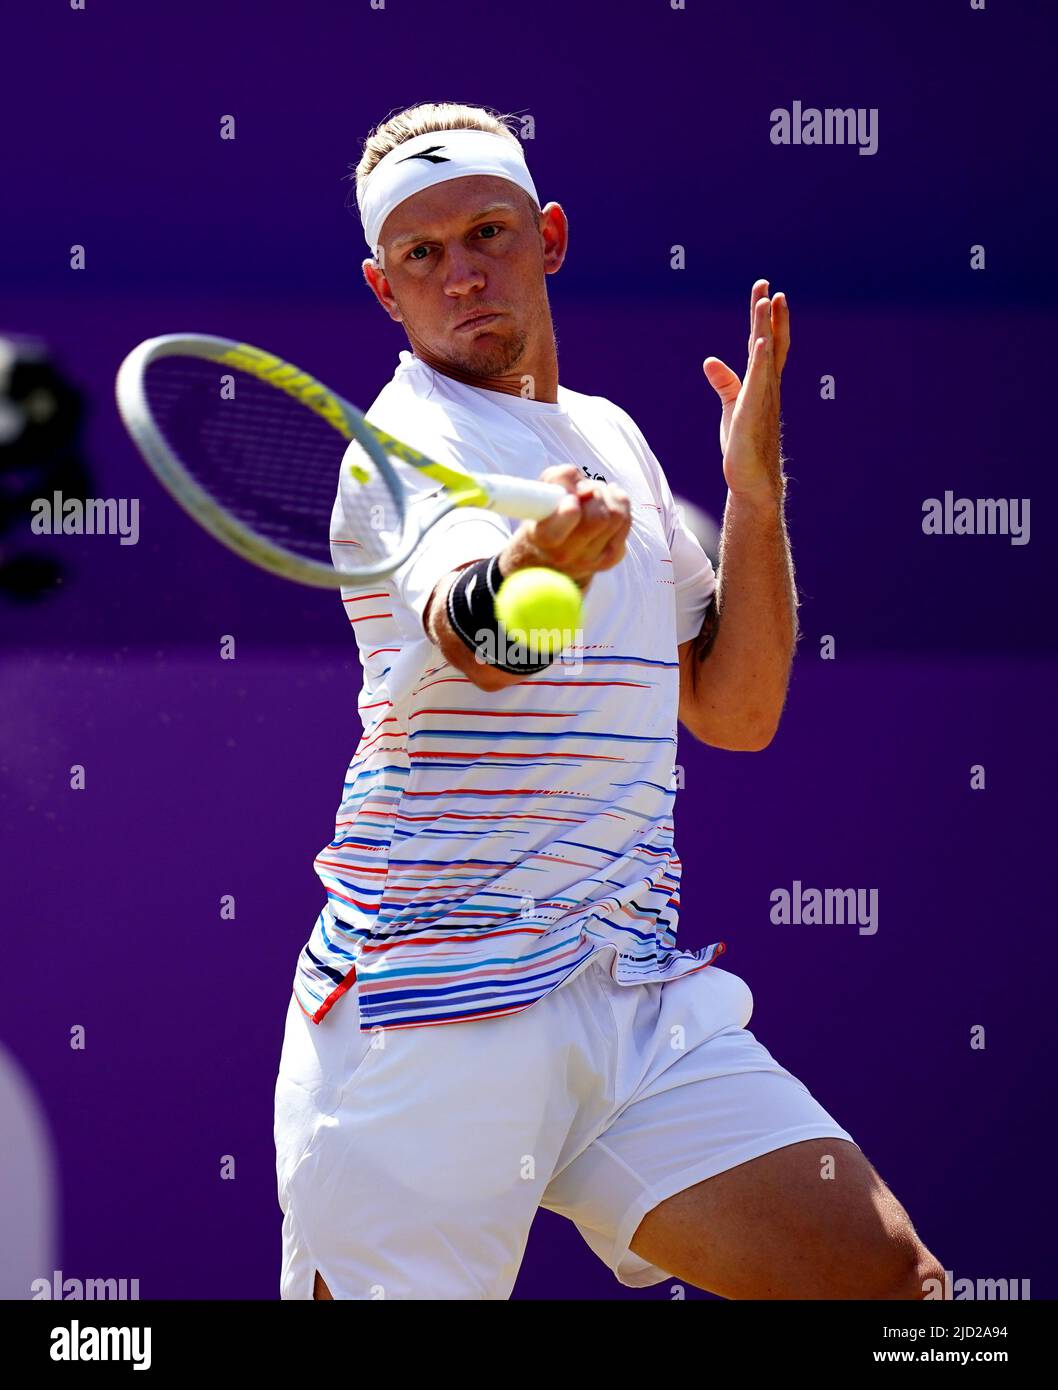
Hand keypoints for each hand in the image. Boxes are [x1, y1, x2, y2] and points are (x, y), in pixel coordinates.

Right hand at [499, 465, 631, 588]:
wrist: (548, 552)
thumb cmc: (545, 513)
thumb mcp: (540, 491)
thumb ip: (557, 479)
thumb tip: (586, 488)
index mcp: (543, 538)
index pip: (563, 524)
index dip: (572, 508)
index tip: (571, 499)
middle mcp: (566, 555)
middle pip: (599, 518)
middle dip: (595, 493)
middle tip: (585, 491)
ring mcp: (591, 560)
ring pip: (617, 517)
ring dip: (609, 496)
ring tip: (595, 494)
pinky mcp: (611, 558)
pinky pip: (626, 522)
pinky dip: (619, 504)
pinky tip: (605, 504)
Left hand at [703, 280, 789, 502]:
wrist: (751, 478)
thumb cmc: (744, 444)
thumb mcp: (731, 407)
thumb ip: (725, 382)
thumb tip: (710, 361)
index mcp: (762, 384)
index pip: (766, 345)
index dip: (766, 319)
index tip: (766, 293)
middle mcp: (768, 387)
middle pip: (770, 342)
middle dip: (769, 314)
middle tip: (768, 286)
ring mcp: (764, 398)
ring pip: (767, 355)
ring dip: (768, 327)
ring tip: (768, 300)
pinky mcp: (753, 412)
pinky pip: (760, 381)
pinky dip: (762, 359)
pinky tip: (763, 341)